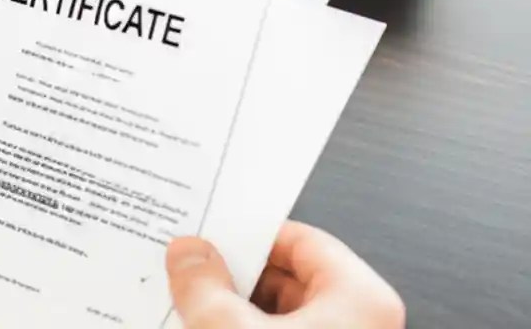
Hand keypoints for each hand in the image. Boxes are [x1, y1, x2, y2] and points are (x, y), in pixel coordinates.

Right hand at [166, 221, 404, 327]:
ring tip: (190, 306)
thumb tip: (189, 255)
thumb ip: (203, 287)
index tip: (210, 233)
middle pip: (287, 280)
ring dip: (234, 312)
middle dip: (233, 277)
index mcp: (362, 299)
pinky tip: (203, 328)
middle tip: (189, 271)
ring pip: (280, 318)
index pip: (301, 240)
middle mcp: (361, 323)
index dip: (249, 234)